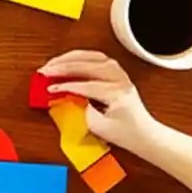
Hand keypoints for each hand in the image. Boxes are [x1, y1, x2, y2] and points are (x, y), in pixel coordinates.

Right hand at [39, 50, 162, 151]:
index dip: (66, 86)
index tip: (50, 89)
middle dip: (65, 66)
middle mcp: (121, 80)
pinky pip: (99, 58)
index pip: (88, 85)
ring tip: (53, 62)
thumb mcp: (100, 128)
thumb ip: (81, 112)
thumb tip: (65, 99)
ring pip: (94, 57)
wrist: (146, 135)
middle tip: (46, 70)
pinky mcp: (117, 73)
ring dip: (72, 57)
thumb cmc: (126, 134)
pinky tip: (69, 60)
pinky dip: (82, 56)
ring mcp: (120, 74)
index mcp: (118, 93)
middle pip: (90, 65)